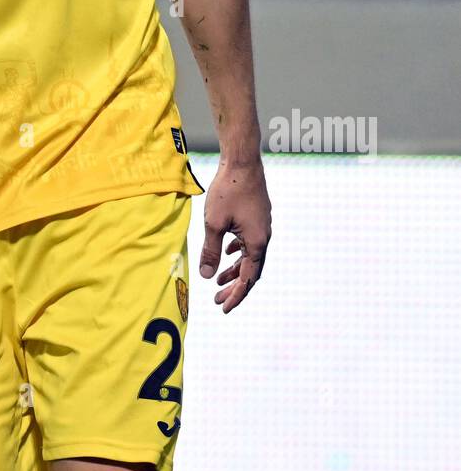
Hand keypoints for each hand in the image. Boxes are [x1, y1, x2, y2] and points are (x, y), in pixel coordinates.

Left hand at [199, 158, 270, 311]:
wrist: (241, 162)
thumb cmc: (227, 191)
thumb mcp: (214, 224)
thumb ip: (210, 251)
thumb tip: (207, 277)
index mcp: (256, 243)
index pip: (247, 278)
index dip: (236, 295)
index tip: (224, 308)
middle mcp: (263, 237)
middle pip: (250, 270)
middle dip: (234, 287)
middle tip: (219, 301)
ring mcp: (261, 226)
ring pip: (249, 255)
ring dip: (235, 269)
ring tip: (219, 280)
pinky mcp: (257, 216)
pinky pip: (249, 241)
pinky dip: (238, 251)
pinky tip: (227, 251)